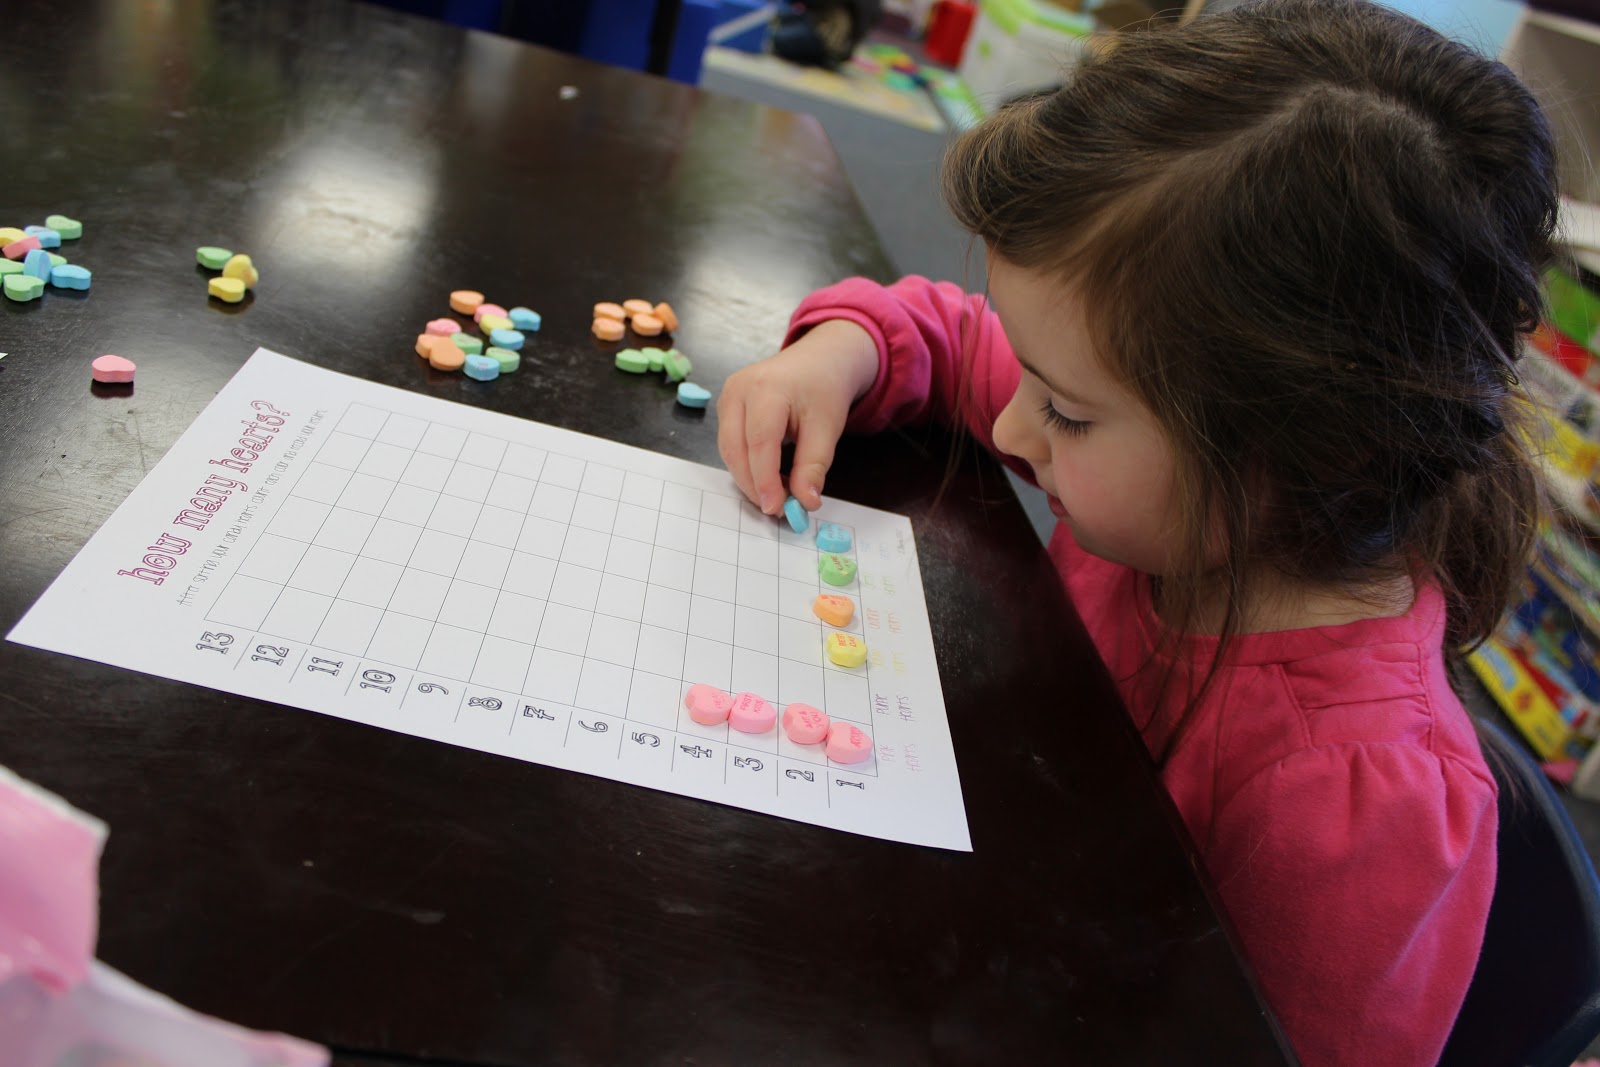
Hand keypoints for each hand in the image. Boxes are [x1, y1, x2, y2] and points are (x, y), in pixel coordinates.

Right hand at [717, 319, 878, 514]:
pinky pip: (730, 445)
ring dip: (749, 478)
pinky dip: (747, 466)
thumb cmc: (824, 389)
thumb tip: (806, 503)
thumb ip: (814, 466)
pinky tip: (768, 477)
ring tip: (778, 495)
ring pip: (729, 450)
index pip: (759, 442)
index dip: (765, 480)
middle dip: (754, 485)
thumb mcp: (827, 428)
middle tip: (779, 509)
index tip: (778, 508)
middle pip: (736, 449)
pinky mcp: (725, 406)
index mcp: (766, 388)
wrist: (818, 360)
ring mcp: (727, 396)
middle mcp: (738, 389)